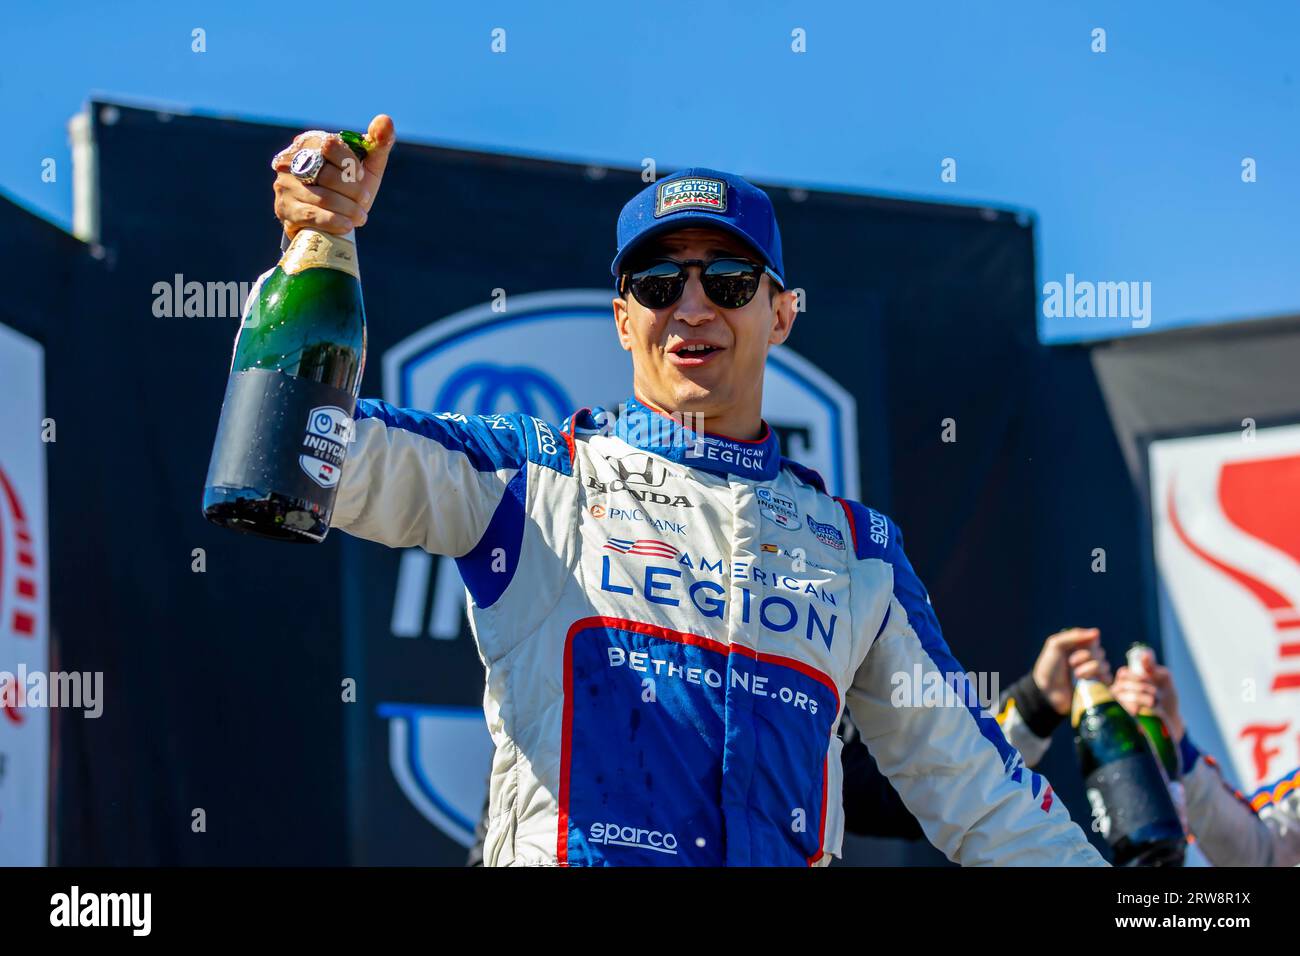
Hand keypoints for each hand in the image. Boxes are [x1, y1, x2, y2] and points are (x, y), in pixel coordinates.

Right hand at [271, 114, 395, 237]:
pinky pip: (312, 215)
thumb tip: (385, 120)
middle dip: (354, 192)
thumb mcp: (366, 165)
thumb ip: (378, 143)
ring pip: (323, 198)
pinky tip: (347, 225)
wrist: (327, 219)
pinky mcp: (285, 209)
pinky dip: (335, 221)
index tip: (361, 177)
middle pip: (328, 175)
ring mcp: (285, 184)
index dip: (351, 164)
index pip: (331, 146)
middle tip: (364, 201)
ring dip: (348, 209)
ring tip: (360, 216)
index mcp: (312, 142)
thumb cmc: (349, 187)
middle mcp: (292, 160)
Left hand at [1031, 627, 1111, 714]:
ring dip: (1089, 669)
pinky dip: (1100, 678)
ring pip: (1104, 665)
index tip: (1075, 648)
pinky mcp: (1097, 686)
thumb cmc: (1049, 668)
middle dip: (1084, 657)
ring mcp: (1093, 674)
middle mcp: (1088, 659)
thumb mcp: (1055, 645)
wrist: (1047, 692)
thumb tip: (1097, 632)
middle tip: (1071, 663)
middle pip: (1100, 652)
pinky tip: (1087, 681)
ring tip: (1076, 676)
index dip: (1087, 643)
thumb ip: (1074, 635)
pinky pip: (1108, 678)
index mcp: (1079, 648)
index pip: (1094, 639)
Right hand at [1113, 653, 1184, 742]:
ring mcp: (1118, 706)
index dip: (1137, 677)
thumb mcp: (1163, 680)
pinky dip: (1139, 711)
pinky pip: (1125, 711)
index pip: (1123, 673)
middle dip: (1144, 688)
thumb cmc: (1165, 698)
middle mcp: (1118, 692)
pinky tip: (1146, 712)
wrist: (1170, 721)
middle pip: (1124, 685)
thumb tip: (1144, 653)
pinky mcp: (1122, 719)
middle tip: (1156, 695)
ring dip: (1144, 699)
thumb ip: (1153, 667)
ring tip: (1154, 703)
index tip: (1150, 680)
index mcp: (1126, 680)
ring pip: (1125, 697)